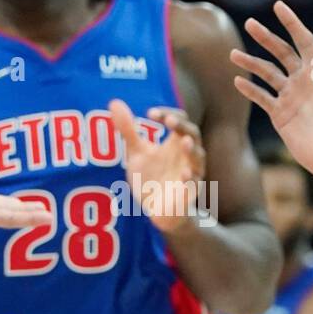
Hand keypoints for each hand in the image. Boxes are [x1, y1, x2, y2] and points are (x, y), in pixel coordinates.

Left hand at [109, 99, 205, 234]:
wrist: (156, 210)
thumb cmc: (151, 177)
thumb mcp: (136, 152)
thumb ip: (128, 130)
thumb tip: (114, 102)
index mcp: (175, 143)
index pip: (179, 120)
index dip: (168, 113)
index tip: (149, 113)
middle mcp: (186, 156)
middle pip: (193, 135)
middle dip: (182, 127)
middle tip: (169, 121)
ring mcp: (190, 174)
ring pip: (198, 159)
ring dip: (191, 150)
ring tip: (183, 142)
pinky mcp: (188, 194)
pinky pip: (194, 185)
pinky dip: (190, 179)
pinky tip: (184, 173)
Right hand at [230, 0, 312, 200]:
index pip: (303, 41)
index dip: (291, 23)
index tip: (278, 6)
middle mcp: (303, 81)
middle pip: (281, 53)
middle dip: (265, 37)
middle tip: (250, 23)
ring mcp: (290, 97)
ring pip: (266, 73)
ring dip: (251, 63)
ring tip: (233, 55)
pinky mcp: (280, 115)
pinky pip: (261, 97)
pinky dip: (249, 89)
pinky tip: (237, 81)